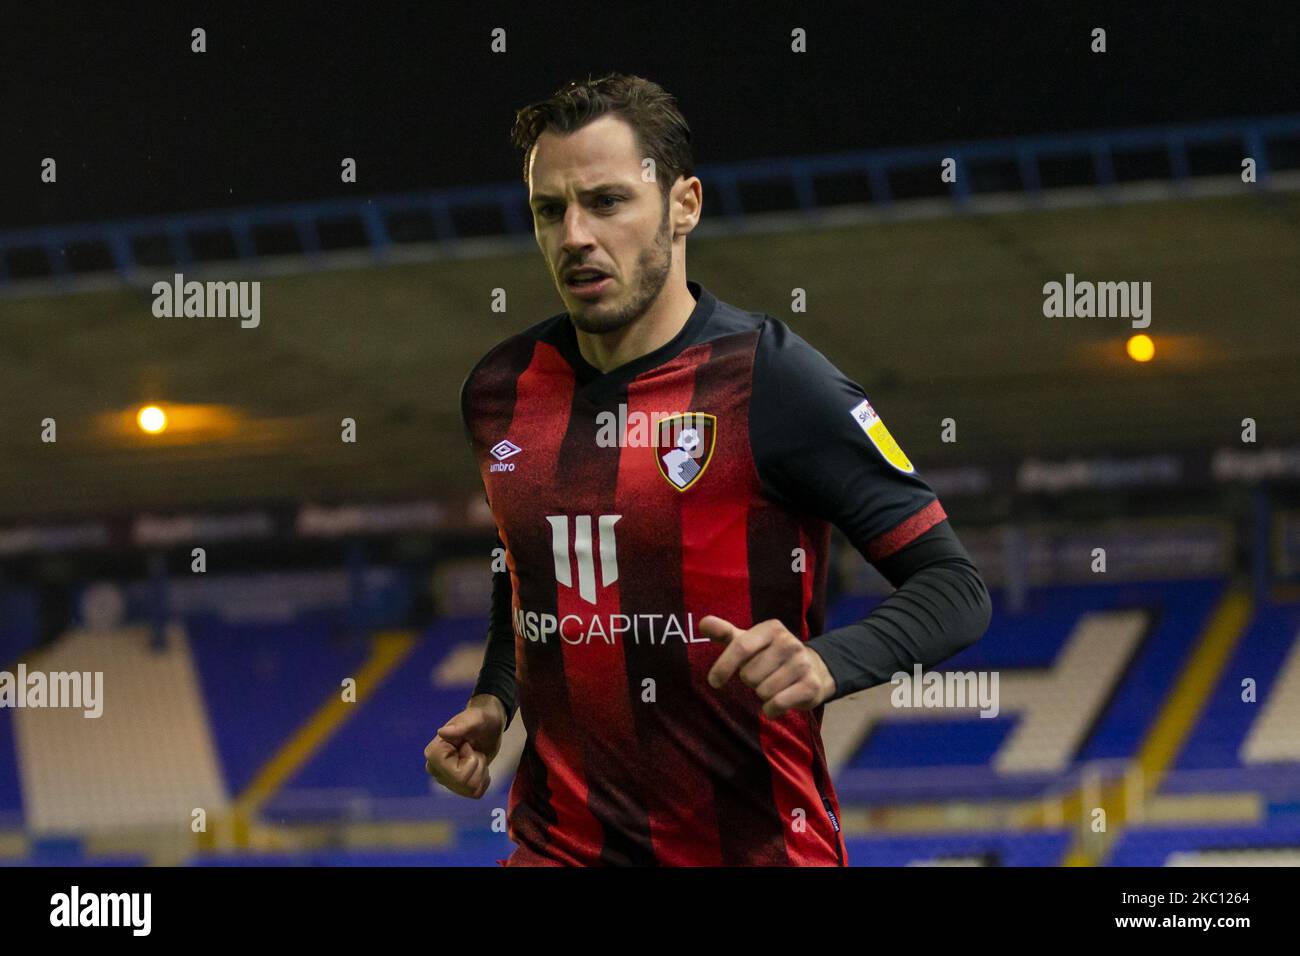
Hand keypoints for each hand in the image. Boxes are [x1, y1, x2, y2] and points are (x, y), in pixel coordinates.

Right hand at [424, 694, 505, 798]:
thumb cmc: (481, 719)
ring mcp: (445, 779)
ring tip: (476, 755)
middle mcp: (435, 769)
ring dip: (481, 771)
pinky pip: (475, 793)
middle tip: (474, 750)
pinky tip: (479, 766)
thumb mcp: (476, 719)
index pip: (458, 775)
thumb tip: (442, 732)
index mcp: (433, 753)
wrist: (488, 726)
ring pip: (471, 790)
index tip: (467, 744)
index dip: (471, 760)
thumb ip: (461, 726)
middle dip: (478, 766)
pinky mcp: (457, 785)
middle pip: (464, 784)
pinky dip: (483, 780)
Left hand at [702, 616, 836, 718]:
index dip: (724, 666)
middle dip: (749, 681)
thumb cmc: (770, 655)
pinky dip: (771, 709)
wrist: (813, 669)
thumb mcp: (748, 641)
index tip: (714, 681)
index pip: (741, 647)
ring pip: (762, 691)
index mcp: (771, 629)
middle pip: (749, 674)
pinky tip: (776, 703)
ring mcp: (802, 664)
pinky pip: (777, 704)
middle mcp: (789, 643)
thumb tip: (703, 623)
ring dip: (761, 694)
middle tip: (761, 676)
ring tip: (772, 685)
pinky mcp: (810, 686)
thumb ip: (724, 633)